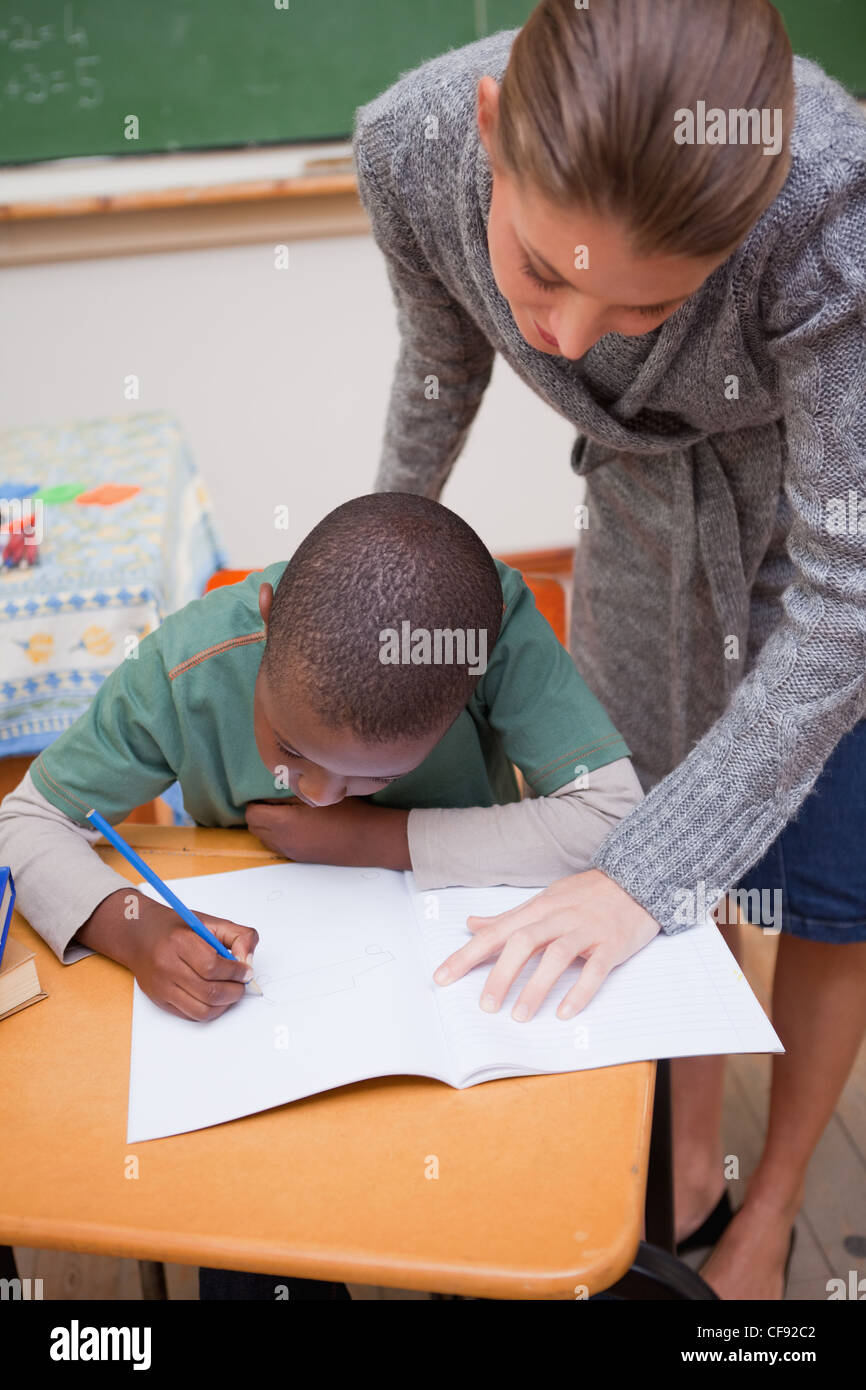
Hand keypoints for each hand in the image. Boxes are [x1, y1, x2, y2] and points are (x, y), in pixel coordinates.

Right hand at [77, 890, 258, 1021]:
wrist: (140, 936)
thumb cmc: (177, 928)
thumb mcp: (211, 922)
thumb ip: (239, 936)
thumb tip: (248, 962)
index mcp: (179, 942)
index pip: (213, 966)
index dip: (236, 972)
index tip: (246, 971)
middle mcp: (167, 966)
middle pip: (210, 992)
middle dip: (235, 991)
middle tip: (242, 983)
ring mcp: (162, 987)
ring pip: (203, 1010)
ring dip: (225, 1004)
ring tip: (231, 991)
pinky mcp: (160, 1001)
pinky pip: (192, 1015)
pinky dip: (211, 1010)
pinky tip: (216, 997)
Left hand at [245, 797, 410, 869]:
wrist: (370, 840)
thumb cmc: (348, 812)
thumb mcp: (318, 793)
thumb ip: (292, 790)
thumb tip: (271, 787)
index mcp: (284, 823)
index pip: (251, 813)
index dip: (257, 801)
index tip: (270, 792)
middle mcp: (283, 841)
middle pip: (254, 828)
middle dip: (260, 813)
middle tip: (275, 800)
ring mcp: (291, 852)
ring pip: (264, 839)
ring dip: (268, 825)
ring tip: (286, 811)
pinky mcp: (300, 858)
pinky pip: (278, 846)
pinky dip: (279, 835)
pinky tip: (298, 824)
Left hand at [433, 868, 660, 1019]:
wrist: (638, 879)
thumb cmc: (586, 894)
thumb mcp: (544, 900)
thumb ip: (509, 917)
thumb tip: (471, 923)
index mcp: (538, 908)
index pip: (496, 932)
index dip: (466, 955)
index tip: (441, 978)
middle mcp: (559, 917)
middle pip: (523, 942)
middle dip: (500, 975)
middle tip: (485, 1006)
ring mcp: (587, 930)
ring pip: (556, 956)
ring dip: (536, 987)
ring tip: (520, 1016)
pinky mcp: (612, 944)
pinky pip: (595, 969)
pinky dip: (580, 991)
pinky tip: (565, 1013)